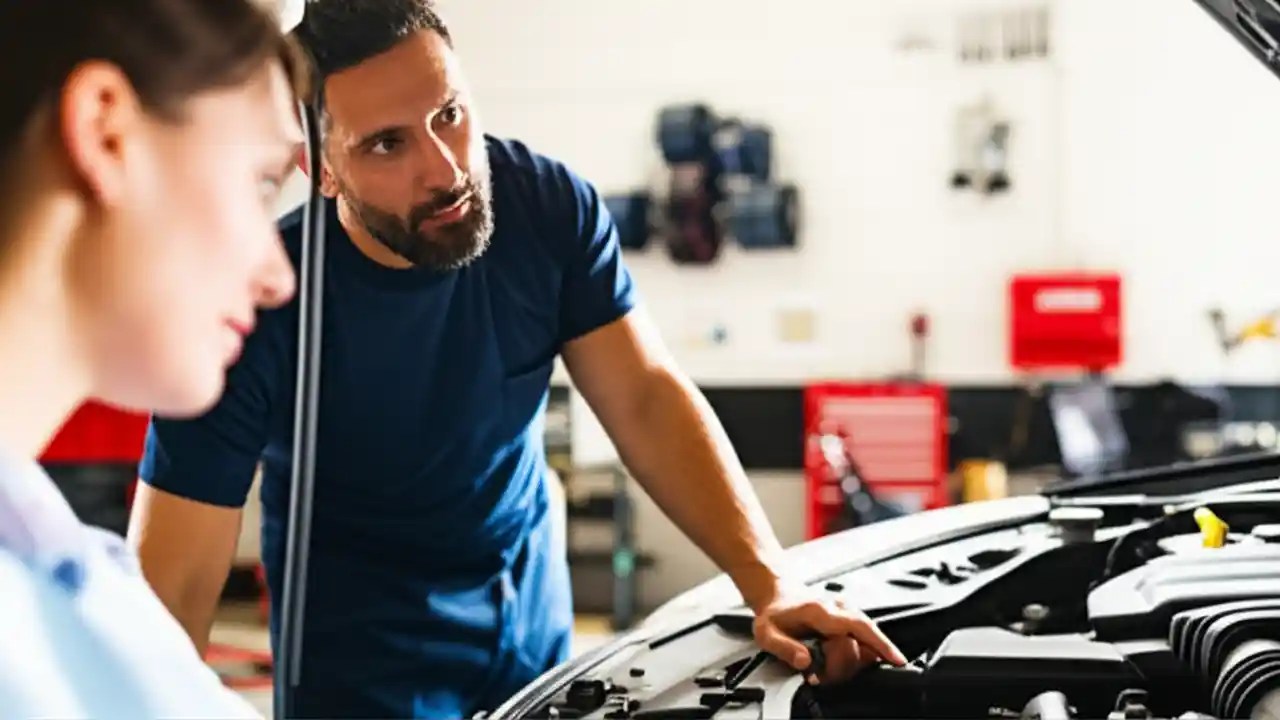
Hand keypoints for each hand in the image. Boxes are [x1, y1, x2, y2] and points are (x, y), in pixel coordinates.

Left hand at [751, 586, 907, 684]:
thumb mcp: (767, 634)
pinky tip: (836, 655)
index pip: (858, 626)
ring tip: (823, 661)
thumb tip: (805, 662)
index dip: (880, 644)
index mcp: (820, 610)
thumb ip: (785, 648)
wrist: (778, 595)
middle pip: (864, 640)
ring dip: (849, 658)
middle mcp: (838, 607)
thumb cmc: (775, 614)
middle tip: (820, 670)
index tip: (896, 659)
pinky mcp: (849, 616)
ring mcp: (846, 610)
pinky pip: (863, 636)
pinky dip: (856, 651)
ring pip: (865, 640)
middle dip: (846, 662)